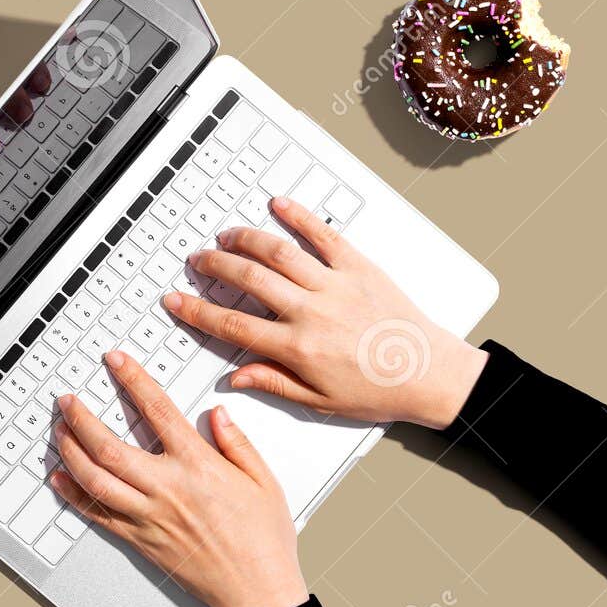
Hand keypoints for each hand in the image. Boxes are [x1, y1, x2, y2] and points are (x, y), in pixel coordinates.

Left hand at [51, 351, 307, 606]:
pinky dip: (74, 495)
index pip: (157, 411)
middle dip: (81, 419)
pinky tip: (60, 479)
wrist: (257, 591)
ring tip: (58, 431)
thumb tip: (217, 415)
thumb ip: (237, 443)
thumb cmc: (264, 541)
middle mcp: (167, 489)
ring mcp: (149, 516)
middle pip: (109, 447)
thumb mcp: (264, 481)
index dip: (133, 380)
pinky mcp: (140, 540)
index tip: (116, 361)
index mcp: (198, 467)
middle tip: (67, 400)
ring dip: (70, 452)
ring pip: (96, 480)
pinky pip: (98, 515)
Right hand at [161, 196, 486, 429]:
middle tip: (197, 260)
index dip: (197, 311)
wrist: (430, 373)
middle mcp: (311, 312)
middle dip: (214, 265)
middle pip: (247, 279)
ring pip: (278, 252)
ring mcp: (334, 285)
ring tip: (227, 235)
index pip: (232, 325)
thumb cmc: (379, 389)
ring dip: (246, 239)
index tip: (176, 301)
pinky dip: (299, 216)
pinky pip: (323, 235)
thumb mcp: (319, 401)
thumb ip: (273, 383)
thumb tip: (235, 376)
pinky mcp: (359, 267)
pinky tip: (279, 205)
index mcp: (297, 348)